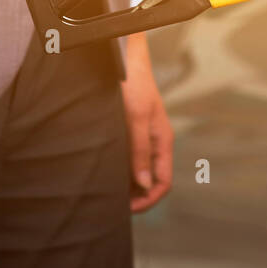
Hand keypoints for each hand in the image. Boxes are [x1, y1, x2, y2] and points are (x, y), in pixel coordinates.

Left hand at [121, 32, 172, 212]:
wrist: (123, 58)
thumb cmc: (132, 84)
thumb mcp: (136, 118)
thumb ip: (140, 150)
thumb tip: (143, 184)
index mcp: (162, 141)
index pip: (163, 182)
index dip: (148, 200)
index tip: (126, 209)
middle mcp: (154, 143)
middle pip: (151, 180)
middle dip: (135, 196)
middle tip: (112, 206)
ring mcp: (142, 138)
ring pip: (139, 171)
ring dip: (126, 184)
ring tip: (105, 192)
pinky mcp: (130, 131)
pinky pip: (129, 158)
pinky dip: (120, 170)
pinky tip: (103, 172)